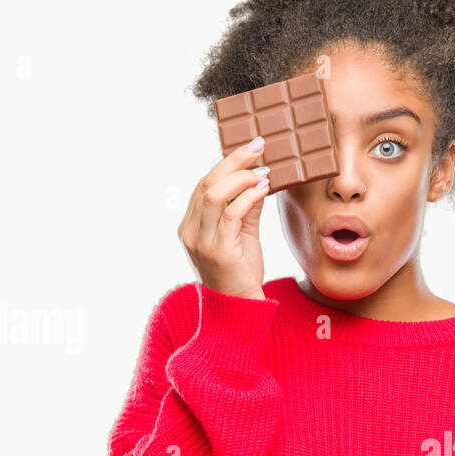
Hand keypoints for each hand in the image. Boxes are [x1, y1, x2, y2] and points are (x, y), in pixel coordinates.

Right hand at [178, 138, 270, 299]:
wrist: (240, 309)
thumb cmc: (241, 274)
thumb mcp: (243, 235)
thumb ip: (246, 209)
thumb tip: (258, 180)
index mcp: (191, 226)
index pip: (204, 185)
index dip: (226, 163)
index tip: (249, 148)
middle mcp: (190, 232)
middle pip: (207, 184)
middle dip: (234, 161)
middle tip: (258, 146)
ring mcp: (201, 242)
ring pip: (214, 195)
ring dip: (241, 177)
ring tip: (262, 169)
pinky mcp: (218, 252)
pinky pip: (231, 215)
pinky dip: (248, 197)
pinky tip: (263, 189)